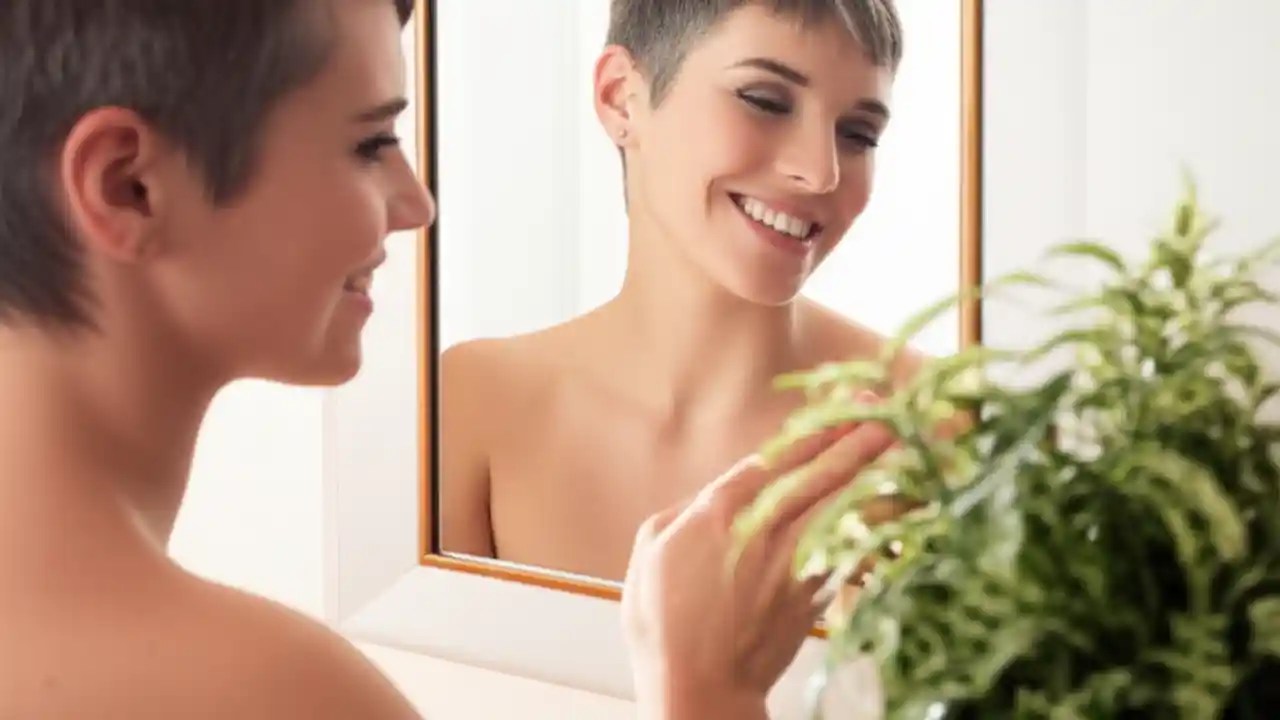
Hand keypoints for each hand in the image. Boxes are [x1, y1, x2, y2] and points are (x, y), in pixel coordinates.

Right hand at [621, 417, 897, 718]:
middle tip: (887, 411)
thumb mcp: (648, 553)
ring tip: (906, 445)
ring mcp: (795, 563)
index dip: (813, 432)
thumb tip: (708, 498)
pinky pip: (854, 548)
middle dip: (857, 439)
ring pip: (846, 508)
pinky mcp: (816, 593)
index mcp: (719, 513)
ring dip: (878, 473)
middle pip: (821, 475)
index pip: (776, 458)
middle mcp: (764, 531)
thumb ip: (682, 513)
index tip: (843, 409)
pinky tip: (900, 504)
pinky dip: (879, 523)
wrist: (700, 686)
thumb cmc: (664, 625)